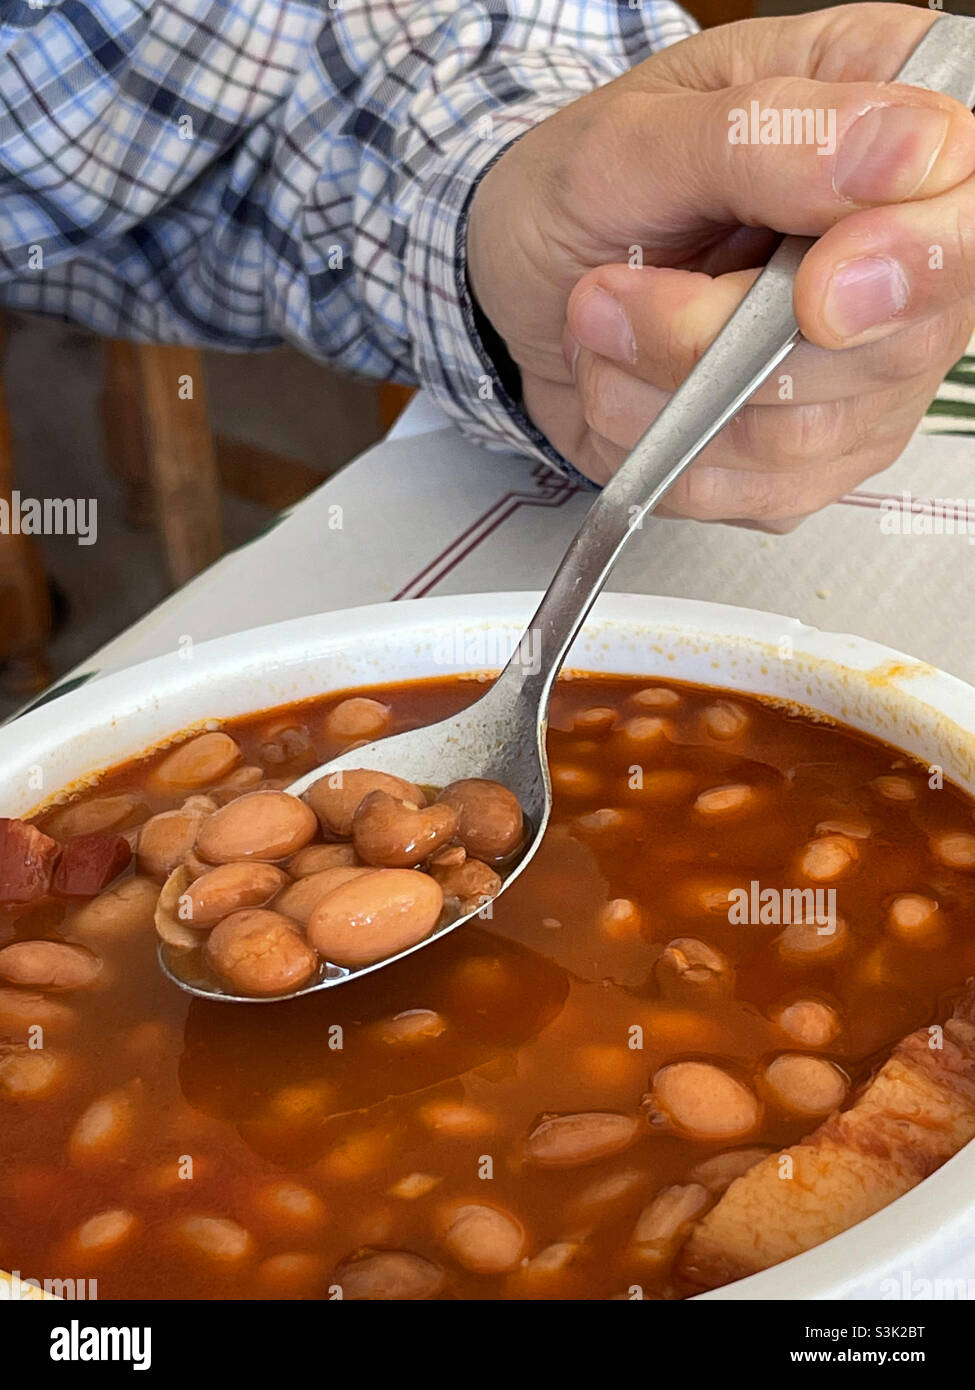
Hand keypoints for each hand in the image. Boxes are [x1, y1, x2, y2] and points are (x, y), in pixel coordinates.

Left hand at [467, 4, 974, 526]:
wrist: (523, 280)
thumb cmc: (582, 189)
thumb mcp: (637, 135)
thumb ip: (770, 135)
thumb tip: (910, 148)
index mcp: (888, 127)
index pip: (970, 214)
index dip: (913, 265)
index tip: (814, 290)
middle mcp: (899, 257)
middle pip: (899, 345)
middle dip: (720, 339)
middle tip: (611, 292)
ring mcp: (864, 372)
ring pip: (807, 435)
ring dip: (667, 392)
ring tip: (598, 323)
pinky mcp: (807, 460)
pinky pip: (750, 492)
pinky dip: (659, 450)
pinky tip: (623, 384)